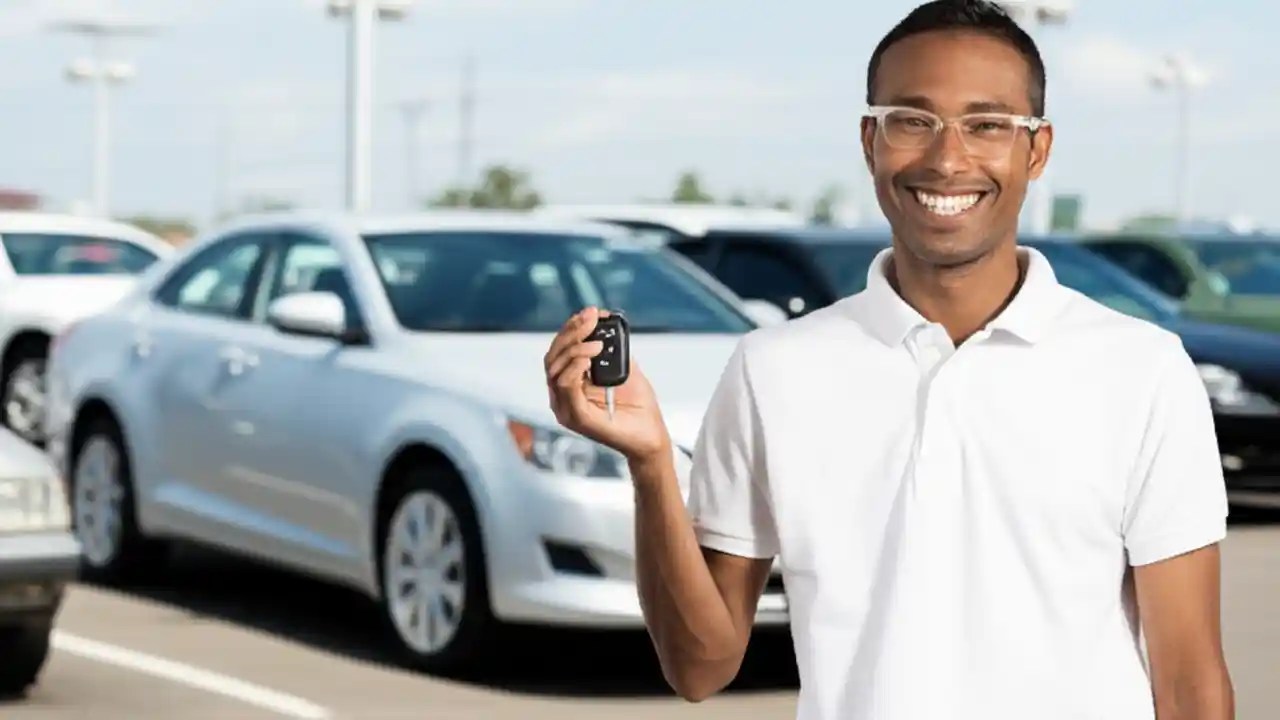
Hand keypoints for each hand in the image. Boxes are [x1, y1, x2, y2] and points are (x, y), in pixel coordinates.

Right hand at [544, 306, 669, 463]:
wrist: (651, 436)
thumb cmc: (637, 407)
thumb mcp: (624, 368)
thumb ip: (612, 348)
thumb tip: (605, 320)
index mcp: (571, 383)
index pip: (559, 351)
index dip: (570, 328)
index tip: (589, 313)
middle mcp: (563, 396)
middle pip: (553, 358)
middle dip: (570, 334)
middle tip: (591, 320)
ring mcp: (567, 408)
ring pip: (555, 371)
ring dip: (574, 350)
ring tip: (596, 344)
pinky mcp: (577, 418)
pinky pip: (566, 388)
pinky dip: (574, 369)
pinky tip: (587, 359)